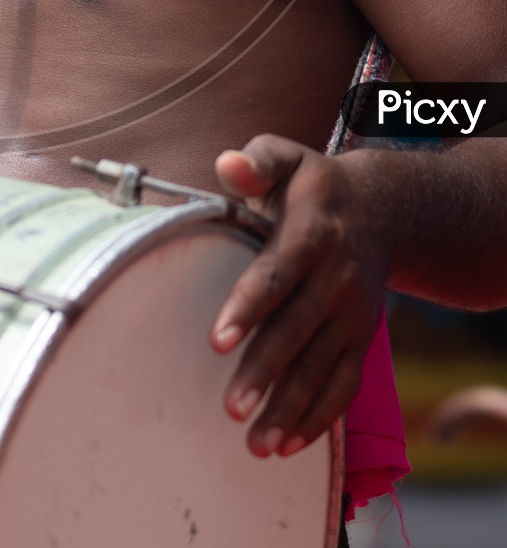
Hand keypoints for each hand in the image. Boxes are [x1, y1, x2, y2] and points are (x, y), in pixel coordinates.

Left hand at [210, 135, 389, 458]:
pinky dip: (319, 417)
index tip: (217, 340)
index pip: (276, 274)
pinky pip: (344, 383)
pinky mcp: (362, 339)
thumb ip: (255, 160)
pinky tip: (287, 443)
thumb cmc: (313, 184)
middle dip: (265, 371)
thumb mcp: (286, 157)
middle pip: (298, 330)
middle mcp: (337, 278)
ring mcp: (354, 313)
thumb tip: (227, 164)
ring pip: (322, 367)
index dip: (248, 307)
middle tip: (232, 408)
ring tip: (256, 443)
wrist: (384, 209)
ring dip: (291, 407)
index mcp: (312, 232)